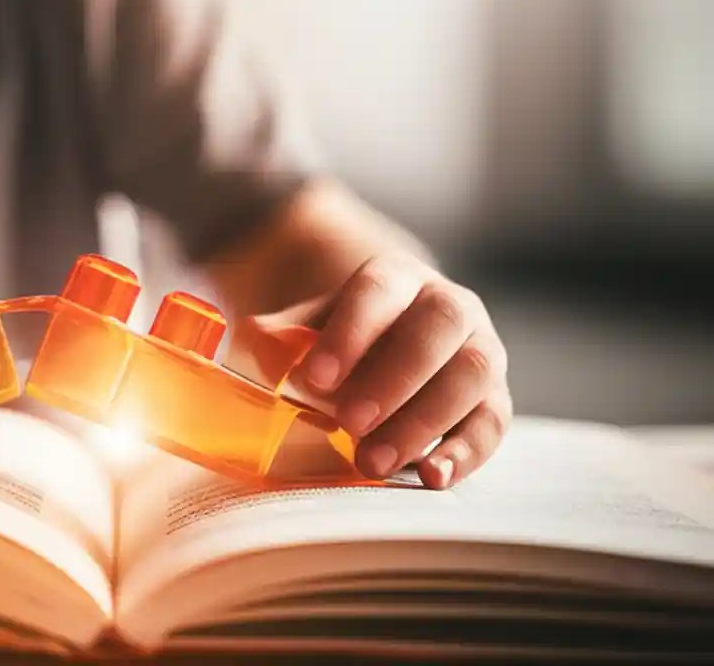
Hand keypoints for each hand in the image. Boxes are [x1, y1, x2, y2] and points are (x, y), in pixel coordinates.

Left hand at [254, 254, 511, 488]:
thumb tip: (259, 360)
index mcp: (396, 278)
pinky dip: (466, 452)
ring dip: (423, 422)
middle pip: (438, 328)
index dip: (349, 334)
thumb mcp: (306, 332)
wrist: (385, 352)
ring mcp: (480, 348)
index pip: (378, 292)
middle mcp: (448, 305)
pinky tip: (431, 476)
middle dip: (394, 378)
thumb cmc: (341, 344)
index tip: (315, 378)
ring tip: (373, 461)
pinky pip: (493, 422)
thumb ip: (279, 343)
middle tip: (350, 422)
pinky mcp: (494, 397)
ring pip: (472, 374)